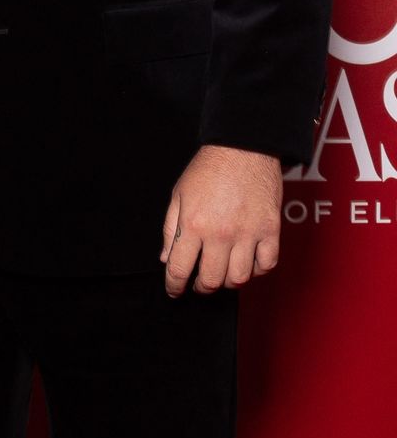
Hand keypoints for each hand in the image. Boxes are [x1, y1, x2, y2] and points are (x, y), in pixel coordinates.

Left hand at [160, 144, 281, 297]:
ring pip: (239, 279)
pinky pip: (266, 265)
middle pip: (210, 280)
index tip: (174, 290)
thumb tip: (167, 258)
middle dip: (201, 287)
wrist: (244, 147)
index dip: (174, 286)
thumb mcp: (179, 194)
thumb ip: (171, 229)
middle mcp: (220, 234)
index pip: (179, 269)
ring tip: (223, 272)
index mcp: (194, 224)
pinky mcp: (270, 230)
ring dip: (228, 282)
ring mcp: (248, 234)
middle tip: (199, 282)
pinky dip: (256, 270)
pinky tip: (247, 262)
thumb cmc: (209, 168)